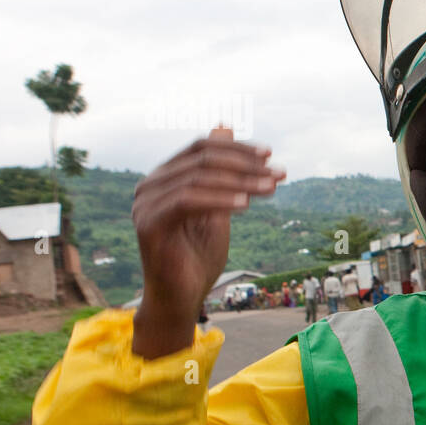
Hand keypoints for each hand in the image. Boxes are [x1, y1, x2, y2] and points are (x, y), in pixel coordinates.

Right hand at [131, 127, 284, 357]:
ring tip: (272, 188)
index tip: (271, 156)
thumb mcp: (218, 207)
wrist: (182, 299)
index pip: (201, 148)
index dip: (237, 149)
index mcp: (164, 178)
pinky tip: (247, 205)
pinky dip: (220, 199)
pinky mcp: (148, 223)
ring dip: (241, 181)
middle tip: (280, 173)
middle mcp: (149, 185)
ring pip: (199, 178)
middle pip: (202, 160)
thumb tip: (224, 125)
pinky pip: (188, 200)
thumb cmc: (199, 256)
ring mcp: (145, 203)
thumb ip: (221, 172)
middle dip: (246, 165)